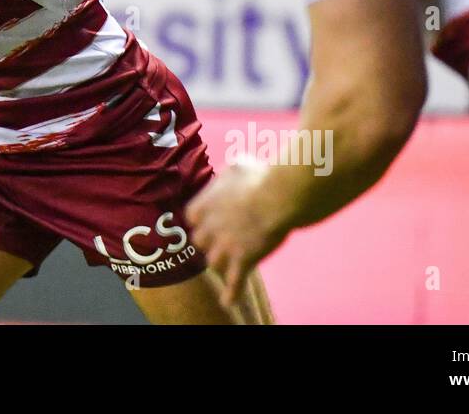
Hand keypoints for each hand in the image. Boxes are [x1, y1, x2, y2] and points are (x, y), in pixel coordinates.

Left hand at [185, 156, 290, 307]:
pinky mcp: (243, 260)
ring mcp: (225, 246)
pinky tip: (228, 302)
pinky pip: (234, 281)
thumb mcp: (237, 166)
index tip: (209, 219)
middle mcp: (209, 228)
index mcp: (204, 205)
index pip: (192, 217)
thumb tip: (230, 174)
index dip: (202, 220)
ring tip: (227, 265)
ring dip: (220, 264)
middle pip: (200, 241)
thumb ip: (228, 175)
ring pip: (214, 262)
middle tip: (221, 241)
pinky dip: (231, 293)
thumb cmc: (258, 177)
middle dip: (209, 242)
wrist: (276, 196)